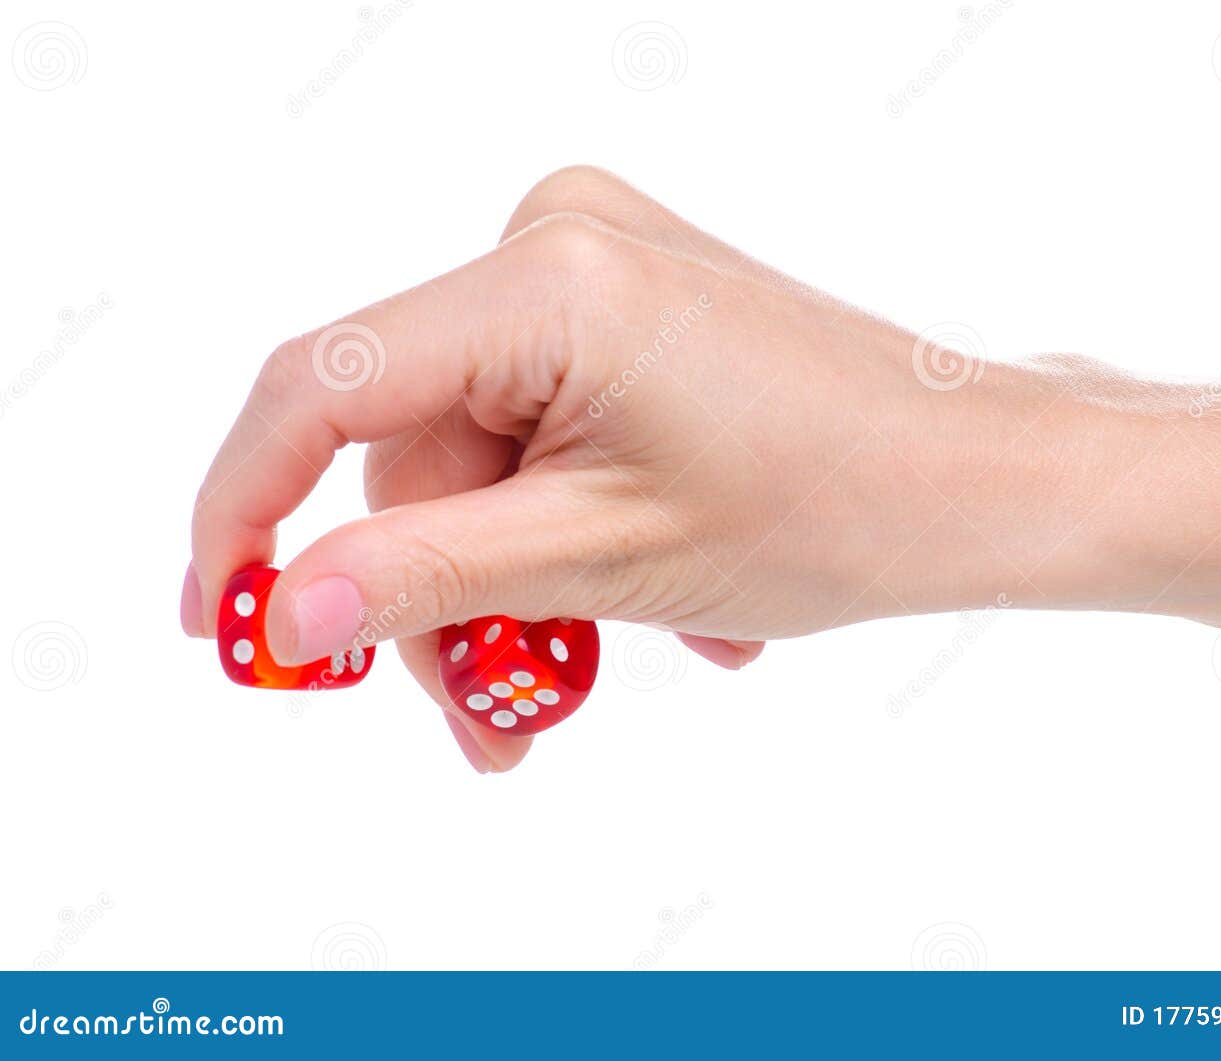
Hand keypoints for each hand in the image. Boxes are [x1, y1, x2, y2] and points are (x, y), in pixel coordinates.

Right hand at [181, 167, 1111, 769]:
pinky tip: (656, 599)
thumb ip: (426, 576)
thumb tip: (290, 607)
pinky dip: (571, 525)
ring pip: (480, 454)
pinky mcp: (633, 306)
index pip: (320, 387)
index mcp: (545, 281)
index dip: (249, 510)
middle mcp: (558, 240)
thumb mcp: (605, 560)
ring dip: (517, 577)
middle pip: (412, 446)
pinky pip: (543, 427)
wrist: (977, 479)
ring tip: (593, 671)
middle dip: (439, 591)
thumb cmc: (833, 506)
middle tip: (491, 718)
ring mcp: (600, 266)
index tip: (231, 623)